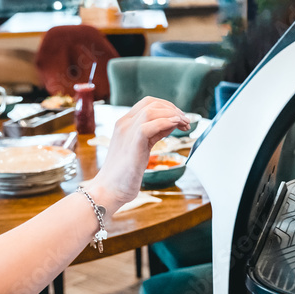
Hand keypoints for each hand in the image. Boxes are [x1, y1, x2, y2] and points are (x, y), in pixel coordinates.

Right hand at [85, 97, 189, 211]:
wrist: (108, 190)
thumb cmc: (124, 173)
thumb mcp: (142, 147)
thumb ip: (154, 134)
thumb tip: (172, 123)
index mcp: (124, 123)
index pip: (148, 103)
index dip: (167, 107)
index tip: (180, 118)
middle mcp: (124, 124)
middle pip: (152, 103)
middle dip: (173, 109)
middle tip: (186, 122)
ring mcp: (127, 133)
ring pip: (151, 111)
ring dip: (172, 115)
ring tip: (185, 124)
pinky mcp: (132, 145)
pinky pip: (148, 126)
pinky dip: (165, 123)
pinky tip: (176, 126)